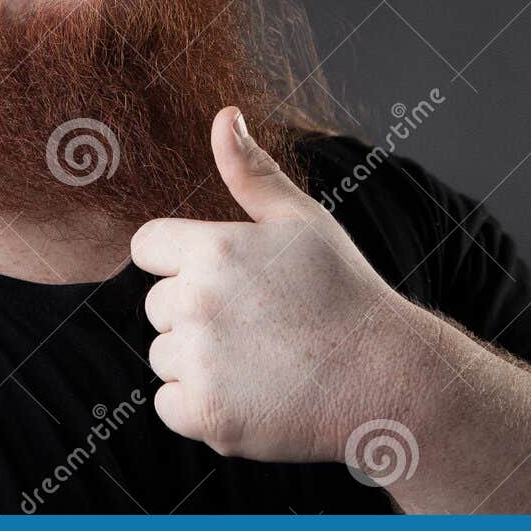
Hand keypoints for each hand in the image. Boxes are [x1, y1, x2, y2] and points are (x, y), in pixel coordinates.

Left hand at [130, 106, 429, 461]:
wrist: (384, 377)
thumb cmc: (344, 291)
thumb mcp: (302, 221)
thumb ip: (251, 172)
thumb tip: (224, 115)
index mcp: (213, 250)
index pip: (147, 246)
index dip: (180, 259)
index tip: (224, 277)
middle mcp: (196, 304)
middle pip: (157, 305)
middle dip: (195, 311)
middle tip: (258, 321)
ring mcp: (199, 364)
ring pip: (164, 355)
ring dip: (197, 360)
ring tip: (260, 357)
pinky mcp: (206, 416)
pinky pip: (170, 405)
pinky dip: (200, 405)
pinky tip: (250, 392)